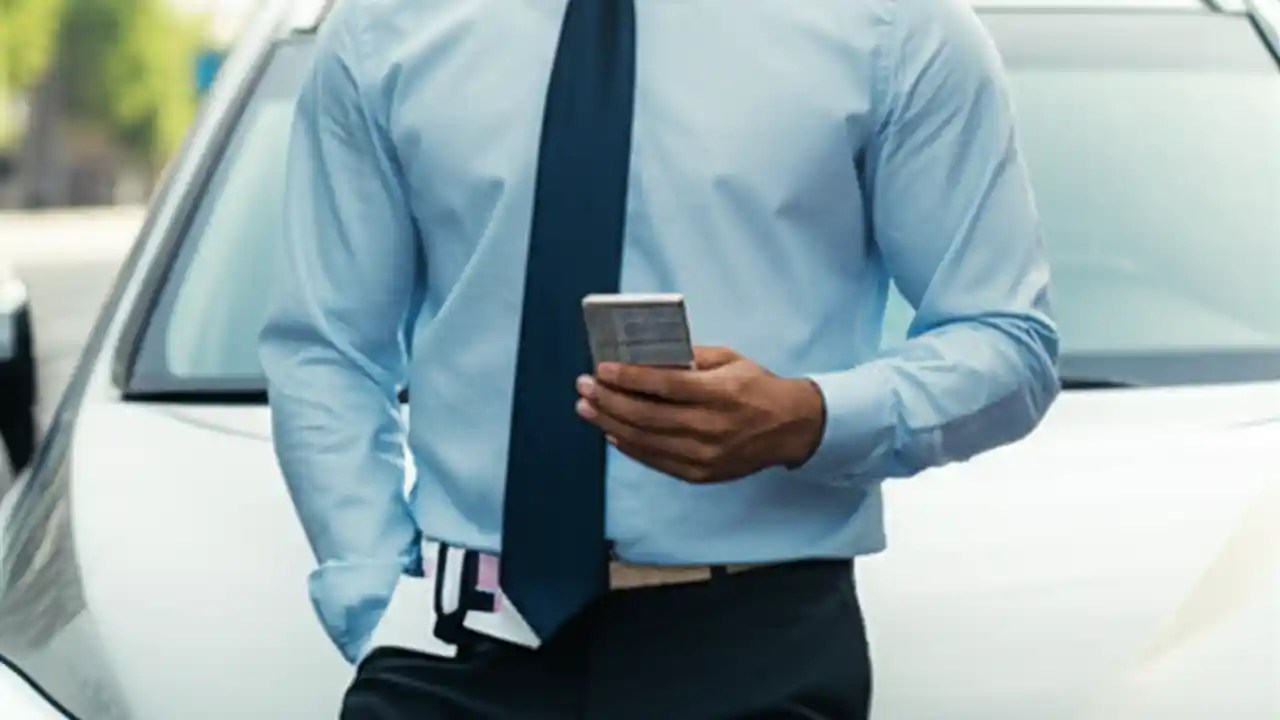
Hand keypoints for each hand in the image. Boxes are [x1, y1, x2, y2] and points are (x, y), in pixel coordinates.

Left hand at [575, 347, 825, 483]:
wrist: (790, 428)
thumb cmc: (757, 387)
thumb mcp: (730, 360)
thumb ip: (690, 357)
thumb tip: (646, 355)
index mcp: (720, 393)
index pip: (664, 386)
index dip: (628, 378)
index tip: (601, 369)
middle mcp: (711, 427)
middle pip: (647, 416)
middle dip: (609, 400)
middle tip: (584, 387)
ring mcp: (704, 455)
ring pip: (645, 441)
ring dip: (610, 423)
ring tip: (587, 408)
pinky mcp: (700, 474)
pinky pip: (656, 461)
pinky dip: (630, 447)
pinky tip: (611, 431)